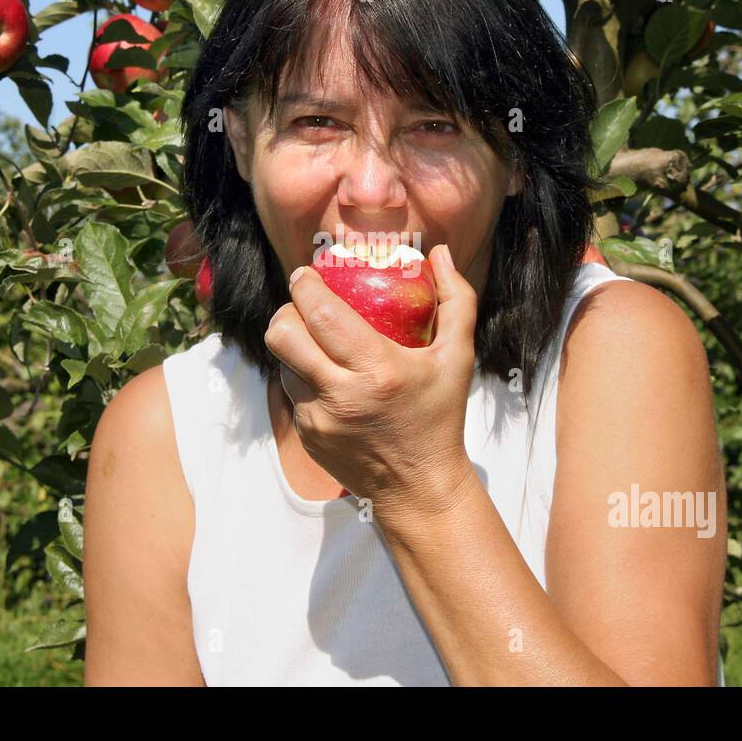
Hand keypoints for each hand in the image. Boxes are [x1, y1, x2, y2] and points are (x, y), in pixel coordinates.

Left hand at [264, 243, 477, 513]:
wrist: (419, 488)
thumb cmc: (440, 417)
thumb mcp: (458, 358)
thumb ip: (456, 300)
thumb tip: (440, 253)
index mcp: (378, 370)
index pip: (322, 314)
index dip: (305, 287)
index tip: (305, 273)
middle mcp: (341, 395)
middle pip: (283, 336)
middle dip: (286, 310)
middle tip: (303, 304)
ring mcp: (318, 420)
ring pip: (283, 364)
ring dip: (294, 346)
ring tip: (315, 340)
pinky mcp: (307, 438)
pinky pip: (291, 393)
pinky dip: (302, 377)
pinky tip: (325, 375)